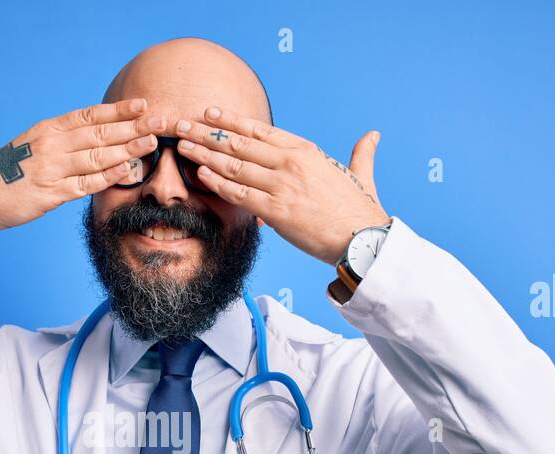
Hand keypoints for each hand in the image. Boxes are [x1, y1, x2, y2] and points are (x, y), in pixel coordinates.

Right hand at [0, 99, 165, 235]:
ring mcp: (52, 169)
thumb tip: (91, 137)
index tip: (142, 105)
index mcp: (48, 130)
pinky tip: (128, 170)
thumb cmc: (9, 174)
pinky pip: (86, 183)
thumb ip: (60, 141)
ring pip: (97, 156)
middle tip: (160, 121)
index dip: (118, 110)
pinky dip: (109, 176)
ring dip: (127, 149)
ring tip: (151, 142)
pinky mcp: (51, 194)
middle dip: (133, 126)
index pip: (89, 116)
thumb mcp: (32, 147)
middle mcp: (52, 145)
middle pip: (99, 133)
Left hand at [173, 107, 391, 265]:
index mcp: (305, 151)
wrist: (363, 239)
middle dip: (206, 132)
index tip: (210, 112)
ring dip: (204, 153)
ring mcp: (281, 185)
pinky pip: (238, 193)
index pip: (260, 130)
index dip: (231, 120)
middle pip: (239, 143)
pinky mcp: (275, 210)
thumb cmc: (360, 210)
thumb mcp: (360, 175)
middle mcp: (290, 162)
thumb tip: (372, 136)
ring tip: (182, 145)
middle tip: (182, 124)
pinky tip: (199, 173)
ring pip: (234, 165)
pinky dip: (216, 182)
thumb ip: (361, 154)